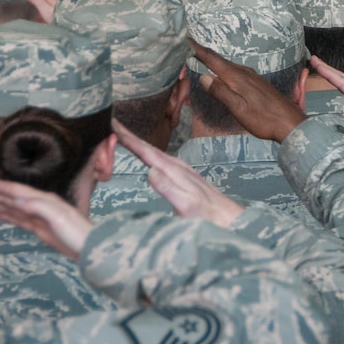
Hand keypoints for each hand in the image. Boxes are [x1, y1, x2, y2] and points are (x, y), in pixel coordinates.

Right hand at [0, 177, 91, 260]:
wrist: (91, 249)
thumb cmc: (77, 232)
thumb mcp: (59, 218)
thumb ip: (38, 206)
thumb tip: (16, 198)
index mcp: (43, 199)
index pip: (14, 190)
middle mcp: (38, 204)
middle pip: (9, 196)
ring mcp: (37, 217)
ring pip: (10, 206)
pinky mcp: (38, 228)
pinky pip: (16, 218)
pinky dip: (3, 214)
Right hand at [113, 120, 243, 227]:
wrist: (231, 221)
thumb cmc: (210, 218)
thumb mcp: (187, 206)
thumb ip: (169, 188)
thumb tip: (150, 171)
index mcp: (175, 172)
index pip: (147, 151)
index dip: (129, 138)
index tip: (113, 124)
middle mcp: (179, 167)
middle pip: (149, 147)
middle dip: (130, 135)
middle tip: (112, 122)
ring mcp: (183, 171)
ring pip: (155, 153)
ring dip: (139, 143)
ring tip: (123, 135)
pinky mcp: (186, 178)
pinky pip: (162, 160)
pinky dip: (150, 154)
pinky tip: (148, 156)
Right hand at [191, 41, 306, 142]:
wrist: (290, 123)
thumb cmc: (264, 119)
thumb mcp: (239, 109)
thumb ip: (221, 92)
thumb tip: (204, 77)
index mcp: (237, 77)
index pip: (213, 60)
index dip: (198, 49)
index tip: (185, 40)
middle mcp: (244, 73)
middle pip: (219, 60)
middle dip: (203, 53)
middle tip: (187, 47)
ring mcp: (252, 77)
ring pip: (228, 65)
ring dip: (213, 61)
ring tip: (200, 57)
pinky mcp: (257, 83)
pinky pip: (235, 71)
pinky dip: (224, 68)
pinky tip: (222, 73)